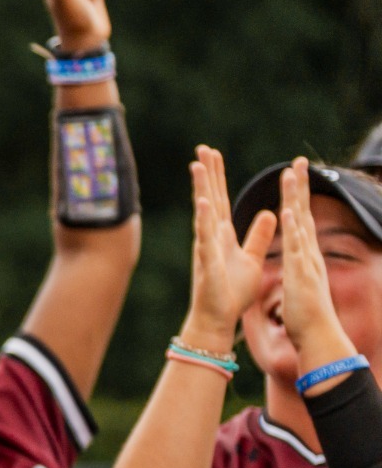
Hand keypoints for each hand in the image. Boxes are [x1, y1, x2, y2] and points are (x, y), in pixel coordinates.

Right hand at [181, 145, 273, 351]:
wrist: (217, 318)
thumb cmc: (231, 293)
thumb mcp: (252, 259)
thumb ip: (258, 236)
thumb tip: (269, 213)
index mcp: (222, 235)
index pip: (221, 200)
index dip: (218, 177)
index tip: (213, 155)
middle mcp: (210, 237)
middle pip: (210, 198)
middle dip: (207, 174)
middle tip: (202, 148)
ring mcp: (206, 248)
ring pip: (204, 212)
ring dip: (201, 189)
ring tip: (197, 167)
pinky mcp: (207, 262)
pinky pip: (205, 238)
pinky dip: (204, 220)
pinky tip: (204, 203)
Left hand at [275, 157, 357, 371]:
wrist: (317, 334)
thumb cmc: (305, 312)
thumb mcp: (301, 282)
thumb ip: (300, 267)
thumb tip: (300, 258)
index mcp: (304, 255)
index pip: (301, 220)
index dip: (297, 198)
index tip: (293, 176)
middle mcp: (308, 253)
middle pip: (305, 213)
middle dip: (301, 187)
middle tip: (298, 161)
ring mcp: (307, 260)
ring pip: (302, 222)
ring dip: (297, 197)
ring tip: (292, 173)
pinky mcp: (301, 272)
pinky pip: (297, 246)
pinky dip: (295, 228)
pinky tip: (291, 210)